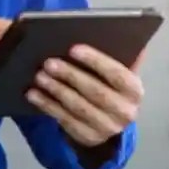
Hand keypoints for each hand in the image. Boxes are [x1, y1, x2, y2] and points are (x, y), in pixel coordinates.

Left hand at [26, 45, 144, 147]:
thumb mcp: (119, 72)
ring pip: (78, 107)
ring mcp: (107, 128)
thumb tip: (121, 30)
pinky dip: (47, 106)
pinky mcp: (88, 138)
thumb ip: (121, 55)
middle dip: (70, 75)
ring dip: (56, 90)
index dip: (95, 60)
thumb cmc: (111, 86)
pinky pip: (64, 121)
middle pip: (95, 92)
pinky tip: (33, 94)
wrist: (110, 119)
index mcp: (135, 90)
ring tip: (39, 76)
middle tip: (48, 62)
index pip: (117, 74)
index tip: (73, 48)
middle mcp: (125, 112)